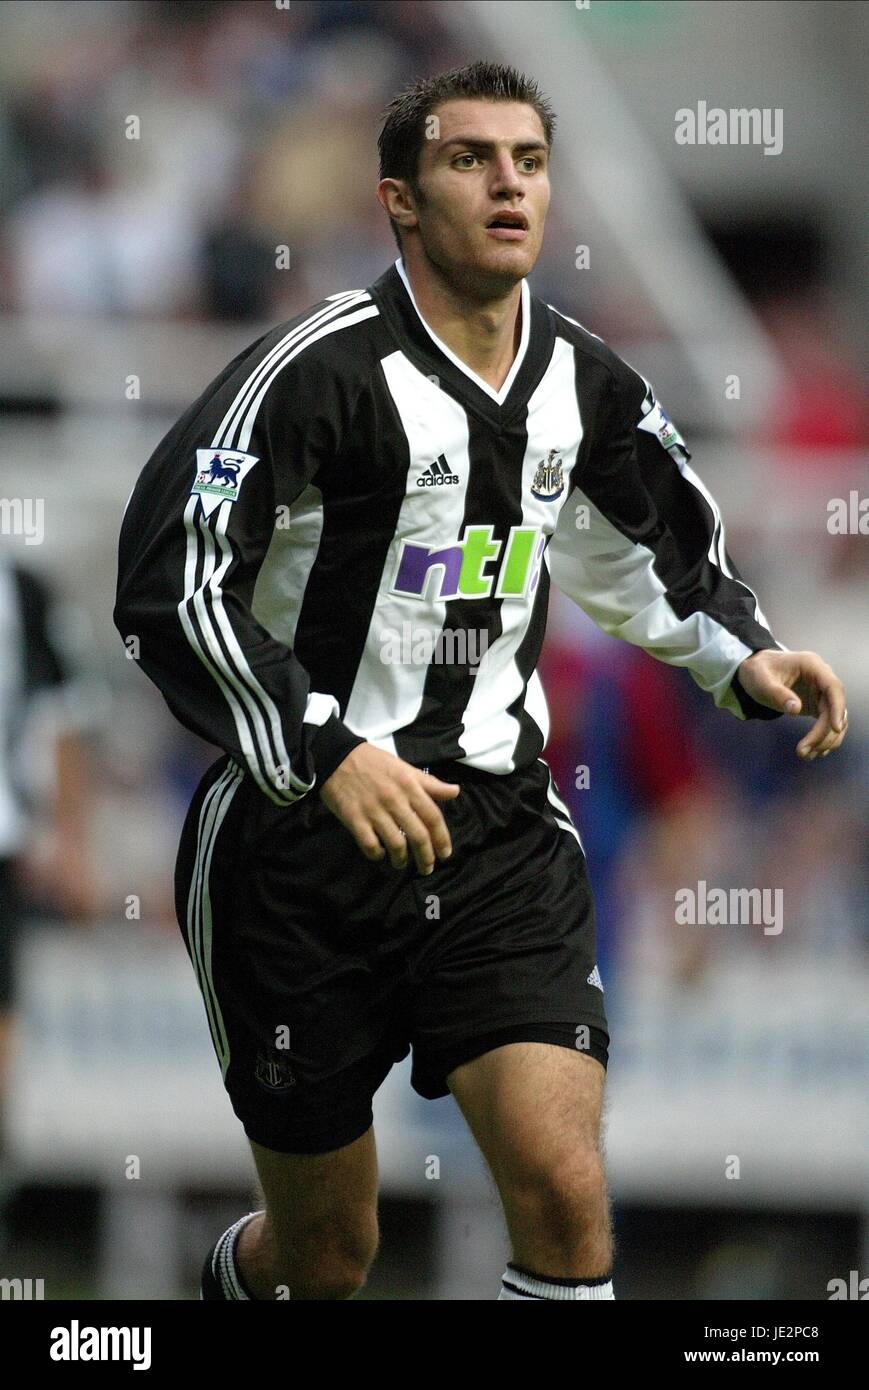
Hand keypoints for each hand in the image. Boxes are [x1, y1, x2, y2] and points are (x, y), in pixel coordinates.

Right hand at [319, 743, 459, 873]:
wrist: (337, 756)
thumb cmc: (373, 762)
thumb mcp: (404, 767)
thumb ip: (430, 783)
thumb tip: (455, 792)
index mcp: (409, 785)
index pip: (432, 817)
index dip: (442, 838)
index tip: (445, 854)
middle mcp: (395, 799)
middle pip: (418, 835)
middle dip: (426, 857)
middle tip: (427, 869)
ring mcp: (374, 810)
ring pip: (396, 844)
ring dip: (401, 859)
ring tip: (400, 863)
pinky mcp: (354, 818)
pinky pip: (370, 845)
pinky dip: (377, 854)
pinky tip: (379, 854)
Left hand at [737, 649, 847, 759]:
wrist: (755, 670)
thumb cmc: (758, 671)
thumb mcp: (761, 681)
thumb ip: (777, 693)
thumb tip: (795, 709)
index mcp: (812, 665)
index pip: (833, 687)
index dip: (838, 708)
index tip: (835, 728)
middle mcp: (822, 678)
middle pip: (834, 708)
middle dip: (824, 733)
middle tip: (804, 751)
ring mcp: (821, 692)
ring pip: (833, 718)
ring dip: (824, 739)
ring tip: (805, 755)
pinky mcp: (818, 705)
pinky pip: (826, 723)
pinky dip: (821, 738)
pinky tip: (812, 752)